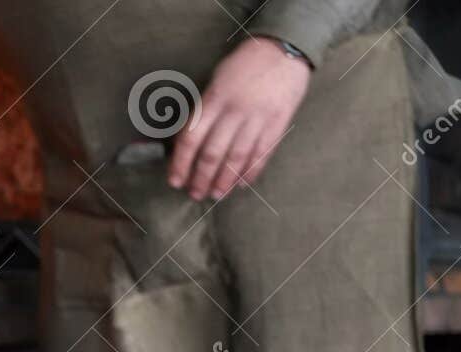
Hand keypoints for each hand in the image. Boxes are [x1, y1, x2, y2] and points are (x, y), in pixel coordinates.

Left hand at [168, 37, 310, 200]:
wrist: (285, 47)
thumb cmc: (244, 64)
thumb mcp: (217, 80)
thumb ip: (204, 109)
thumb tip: (188, 142)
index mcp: (214, 99)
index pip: (191, 138)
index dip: (180, 163)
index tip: (175, 181)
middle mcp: (234, 111)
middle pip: (212, 153)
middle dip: (201, 178)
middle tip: (196, 194)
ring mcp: (258, 118)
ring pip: (237, 158)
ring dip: (224, 181)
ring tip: (216, 195)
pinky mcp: (278, 122)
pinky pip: (262, 154)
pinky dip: (250, 172)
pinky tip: (241, 184)